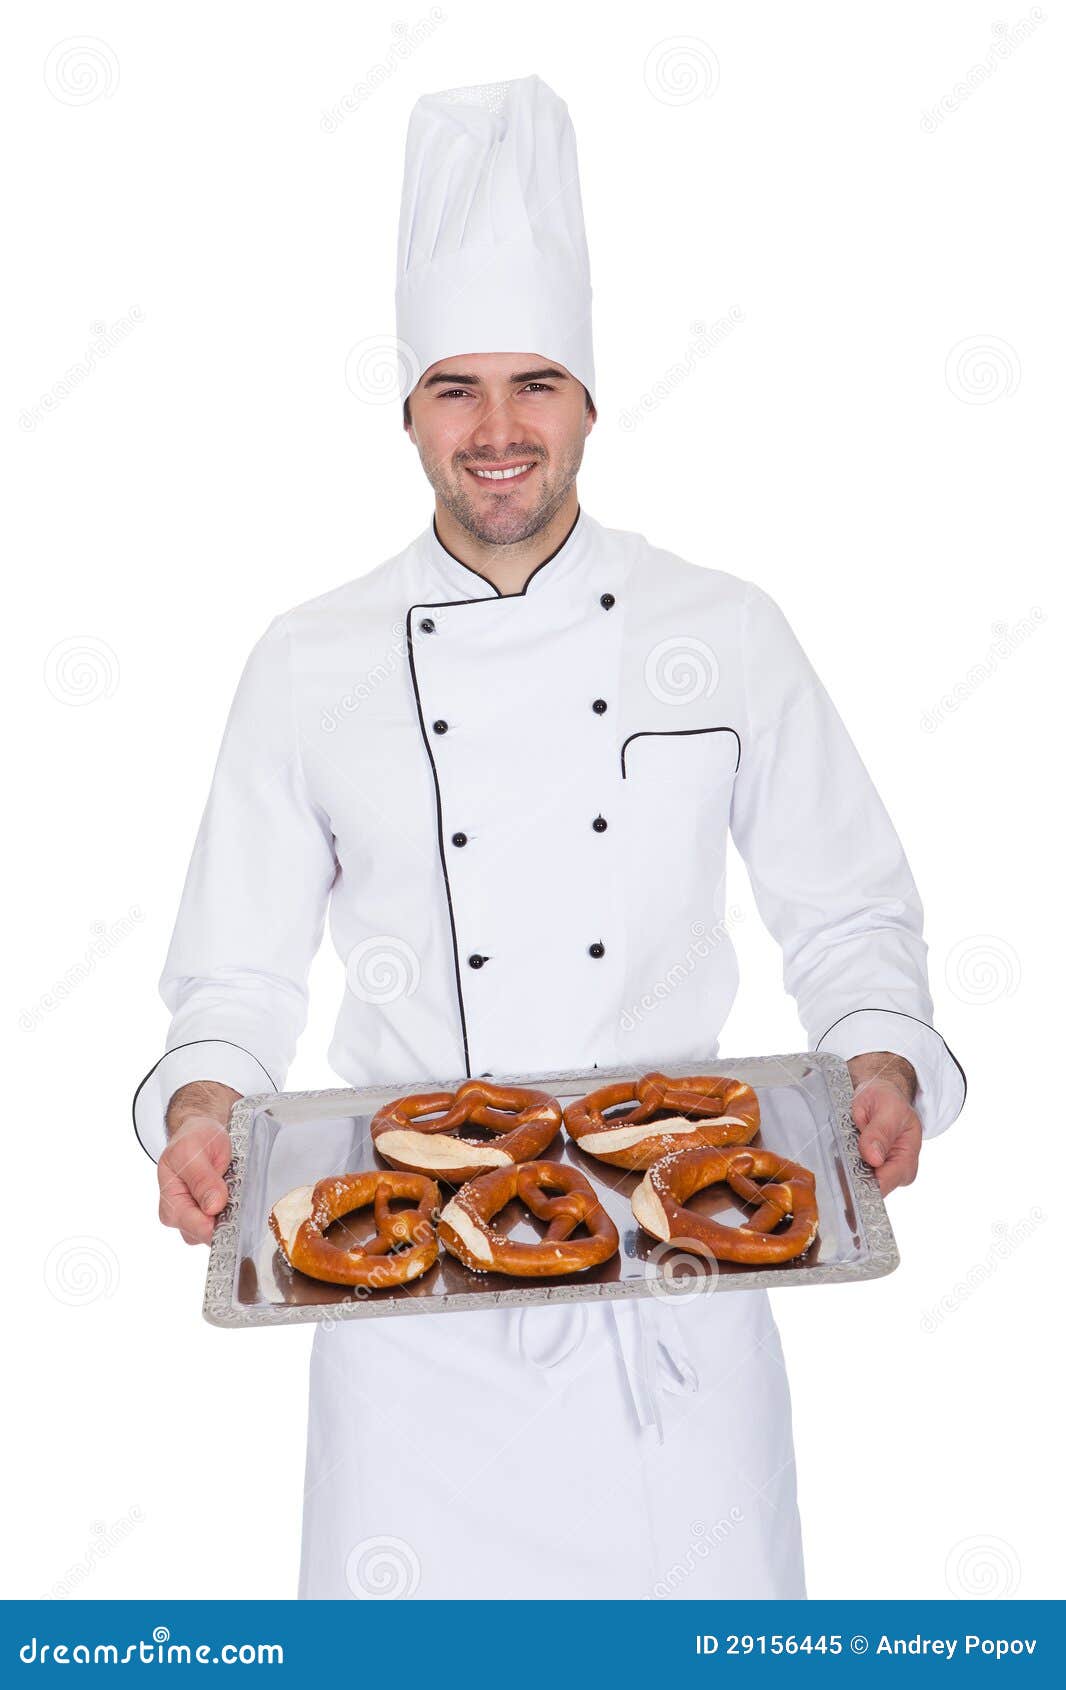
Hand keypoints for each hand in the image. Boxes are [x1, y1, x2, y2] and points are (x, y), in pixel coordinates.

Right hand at [158, 1081, 238, 1245]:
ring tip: (237, 1188)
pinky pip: (230, 1222)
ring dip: (235, 1214)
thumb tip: (212, 1207)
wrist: (201, 1132)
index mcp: (171, 1205)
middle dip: (227, 1218)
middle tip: (238, 1192)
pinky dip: (238, 1211)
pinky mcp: (214, 1215)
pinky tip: (239, 1194)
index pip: (196, 1227)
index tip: (235, 1210)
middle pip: (209, 1234)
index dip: (217, 1224)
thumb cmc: (192, 1140)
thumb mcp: (192, 1150)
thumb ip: (202, 1179)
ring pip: (221, 1231)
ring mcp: (199, 1218)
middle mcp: (182, 1217)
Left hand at [847, 1052, 921, 1196]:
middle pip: (869, 1187)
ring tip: (839, 1151)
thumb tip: (875, 1159)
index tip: (843, 1172)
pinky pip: (851, 1175)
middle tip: (837, 1156)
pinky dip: (842, 1166)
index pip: (884, 1183)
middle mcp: (896, 1171)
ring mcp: (881, 1171)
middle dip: (851, 1176)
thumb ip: (881, 1132)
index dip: (863, 1182)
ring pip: (858, 1183)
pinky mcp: (867, 1168)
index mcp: (907, 1159)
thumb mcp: (887, 1107)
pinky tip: (839, 1155)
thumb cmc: (888, 1100)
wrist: (880, 1094)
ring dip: (844, 1170)